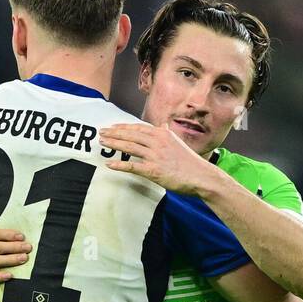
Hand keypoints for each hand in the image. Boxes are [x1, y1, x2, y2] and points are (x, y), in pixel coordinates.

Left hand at [97, 122, 215, 195]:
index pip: (138, 128)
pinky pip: (133, 166)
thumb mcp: (178, 143)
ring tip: (102, 142)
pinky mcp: (154, 170)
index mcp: (162, 134)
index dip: (123, 127)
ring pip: (130, 147)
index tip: (112, 127)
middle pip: (131, 135)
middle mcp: (158, 142)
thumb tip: (163, 125)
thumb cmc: (189, 162)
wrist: (201, 176)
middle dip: (114, 133)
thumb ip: (168, 133)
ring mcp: (155, 156)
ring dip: (114, 144)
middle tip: (101, 132)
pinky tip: (109, 165)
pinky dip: (120, 165)